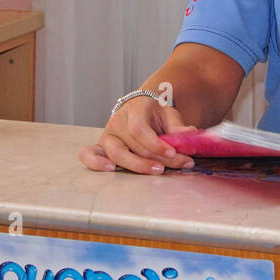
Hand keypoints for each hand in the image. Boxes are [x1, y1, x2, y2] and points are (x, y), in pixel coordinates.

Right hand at [78, 96, 197, 174]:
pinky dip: (95, 163)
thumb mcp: (169, 115)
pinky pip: (89, 154)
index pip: (139, 129)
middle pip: (132, 145)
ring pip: (116, 153)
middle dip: (158, 158)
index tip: (174, 152)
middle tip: (180, 164)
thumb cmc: (156, 114)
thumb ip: (178, 126)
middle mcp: (117, 122)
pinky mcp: (101, 147)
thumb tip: (190, 135)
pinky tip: (110, 169)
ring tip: (157, 170)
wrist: (142, 110)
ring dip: (137, 165)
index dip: (156, 143)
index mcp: (134, 109)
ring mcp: (107, 135)